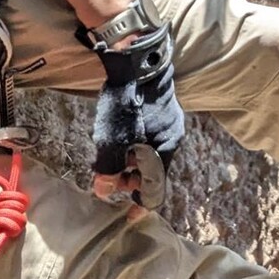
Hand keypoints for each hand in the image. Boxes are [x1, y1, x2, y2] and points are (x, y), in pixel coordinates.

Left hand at [84, 24, 185, 207]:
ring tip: (114, 158)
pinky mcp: (165, 111)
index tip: (129, 218)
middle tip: (111, 181)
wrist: (138, 61)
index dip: (141, 205)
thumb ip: (109, 168)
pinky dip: (138, 147)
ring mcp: (171, 123)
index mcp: (164, 149)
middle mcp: (173, 138)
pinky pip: (152, 139)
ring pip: (152, 155)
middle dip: (132, 181)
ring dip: (134, 163)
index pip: (155, 188)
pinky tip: (124, 138)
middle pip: (154, 172)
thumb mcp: (111, 138)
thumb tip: (104, 191)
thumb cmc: (125, 101)